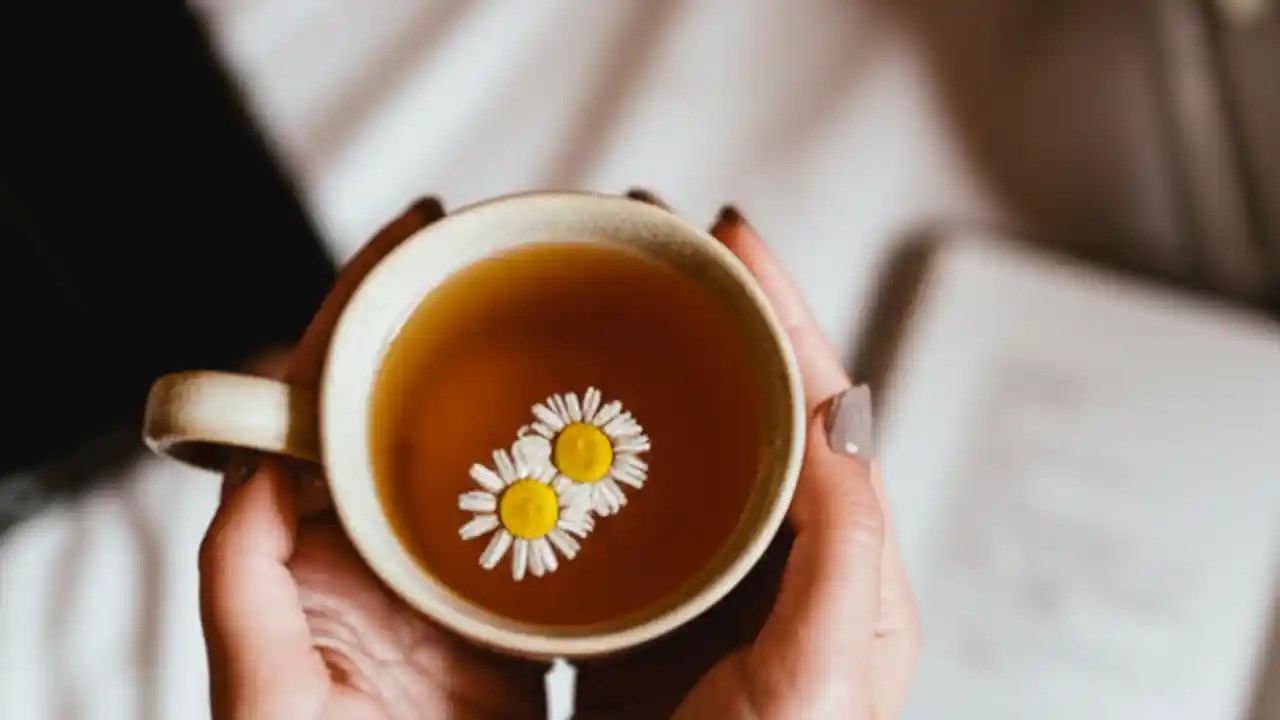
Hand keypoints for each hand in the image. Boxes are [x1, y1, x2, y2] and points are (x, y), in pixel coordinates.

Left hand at [198, 199, 547, 718]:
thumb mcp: (262, 693)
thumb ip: (241, 584)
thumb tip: (250, 466)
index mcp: (328, 548)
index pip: (340, 401)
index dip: (370, 309)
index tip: (419, 228)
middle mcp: (398, 553)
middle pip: (430, 412)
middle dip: (476, 330)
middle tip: (536, 259)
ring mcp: (470, 587)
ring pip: (506, 466)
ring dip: (546, 399)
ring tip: (599, 325)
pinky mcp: (532, 631)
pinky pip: (563, 540)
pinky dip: (595, 490)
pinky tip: (634, 448)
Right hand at [575, 196, 919, 717]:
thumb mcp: (832, 671)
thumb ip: (847, 551)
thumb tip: (839, 419)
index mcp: (839, 560)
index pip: (819, 405)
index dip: (778, 312)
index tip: (731, 237)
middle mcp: (777, 561)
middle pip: (747, 409)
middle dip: (706, 319)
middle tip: (652, 248)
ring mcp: (706, 585)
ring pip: (683, 449)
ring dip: (645, 372)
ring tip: (601, 304)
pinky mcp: (643, 615)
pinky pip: (623, 511)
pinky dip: (591, 453)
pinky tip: (555, 422)